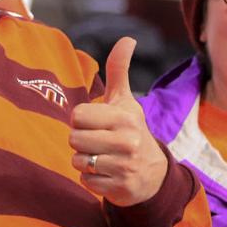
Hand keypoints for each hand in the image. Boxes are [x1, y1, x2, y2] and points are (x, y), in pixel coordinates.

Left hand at [70, 37, 167, 206]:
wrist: (152, 174)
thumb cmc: (131, 131)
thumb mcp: (126, 101)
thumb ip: (119, 69)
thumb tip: (127, 39)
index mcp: (125, 117)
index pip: (77, 115)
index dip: (81, 120)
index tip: (96, 123)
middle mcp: (127, 142)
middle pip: (74, 139)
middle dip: (80, 142)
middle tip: (97, 142)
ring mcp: (124, 167)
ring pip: (77, 161)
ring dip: (84, 161)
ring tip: (101, 158)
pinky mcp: (119, 188)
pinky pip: (86, 181)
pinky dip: (91, 179)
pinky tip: (106, 173)